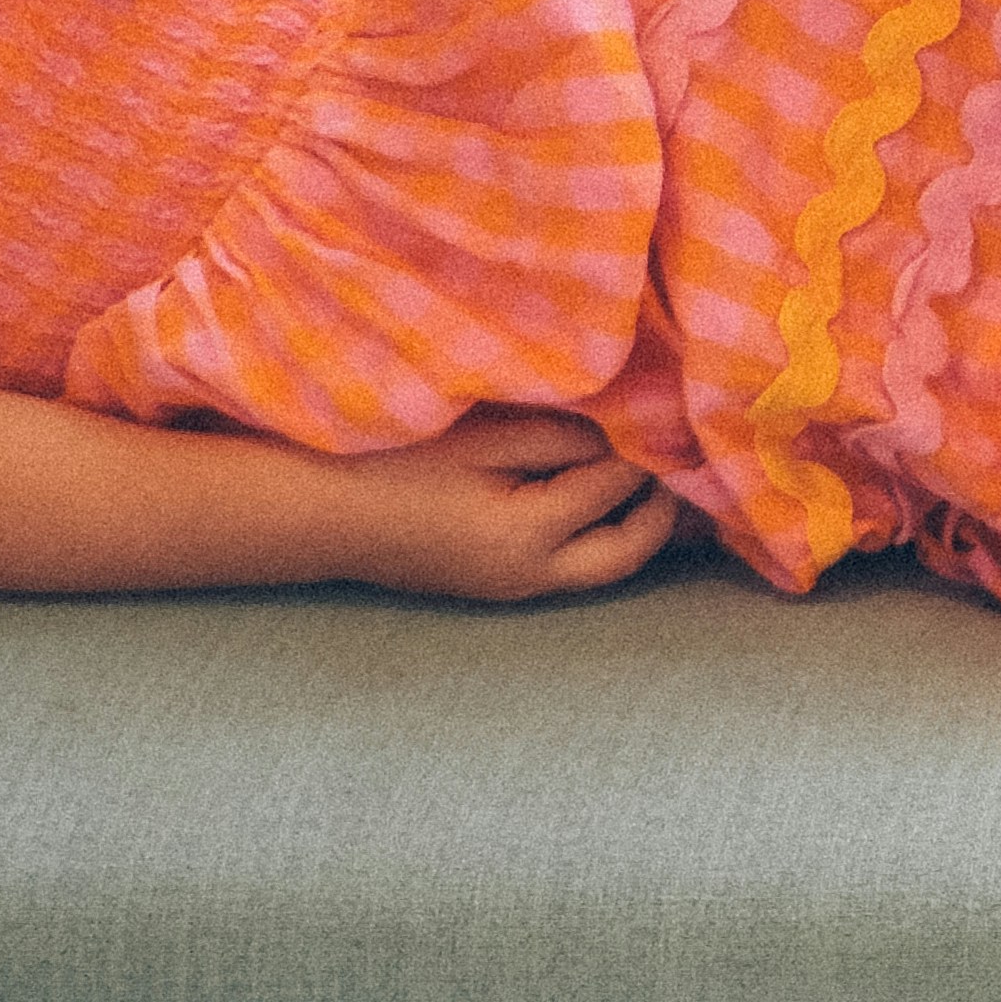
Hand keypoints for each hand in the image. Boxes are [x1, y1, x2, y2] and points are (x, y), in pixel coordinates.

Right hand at [329, 407, 680, 603]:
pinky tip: (604, 499)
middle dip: (662, 510)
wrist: (318, 514)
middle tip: (682, 460)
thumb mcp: (481, 435)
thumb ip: (560, 437)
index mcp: (529, 534)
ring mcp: (513, 589)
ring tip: (657, 479)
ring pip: (603, 568)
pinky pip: (572, 568)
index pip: (613, 487)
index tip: (671, 413)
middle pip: (628, 552)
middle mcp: (531, 575)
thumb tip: (626, 440)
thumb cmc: (394, 461)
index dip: (646, 449)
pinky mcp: (497, 586)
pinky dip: (600, 536)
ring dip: (635, 527)